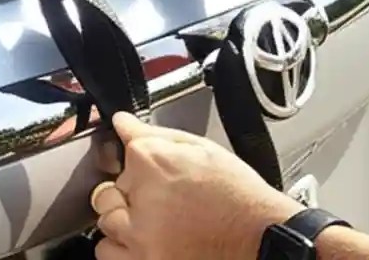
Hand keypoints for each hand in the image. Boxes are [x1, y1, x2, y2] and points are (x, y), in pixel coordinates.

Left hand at [90, 113, 301, 259]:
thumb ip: (156, 134)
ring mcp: (140, 235)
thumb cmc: (240, 198)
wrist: (262, 240)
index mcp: (153, 161)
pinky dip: (122, 248)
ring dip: (122, 221)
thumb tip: (122, 122)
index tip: (152, 167)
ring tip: (152, 223)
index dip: (140, 159)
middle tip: (157, 200)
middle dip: (128, 192)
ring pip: (106, 222)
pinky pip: (109, 252)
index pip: (122, 149)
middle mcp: (141, 198)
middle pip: (108, 189)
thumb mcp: (203, 149)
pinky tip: (145, 242)